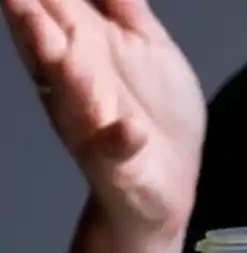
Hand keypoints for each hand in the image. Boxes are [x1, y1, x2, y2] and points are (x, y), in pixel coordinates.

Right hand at [1, 0, 205, 241]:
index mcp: (84, 45)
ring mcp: (93, 120)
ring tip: (59, 49)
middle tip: (18, 0)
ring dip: (67, 74)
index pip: (53, 5)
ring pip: (71, 94)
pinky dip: (122, 140)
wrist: (168, 180)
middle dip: (30, 19)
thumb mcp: (149, 45)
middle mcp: (76, 79)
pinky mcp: (117, 159)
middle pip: (47, 44)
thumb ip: (124, 7)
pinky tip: (131, 130)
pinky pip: (116, 149)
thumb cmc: (154, 111)